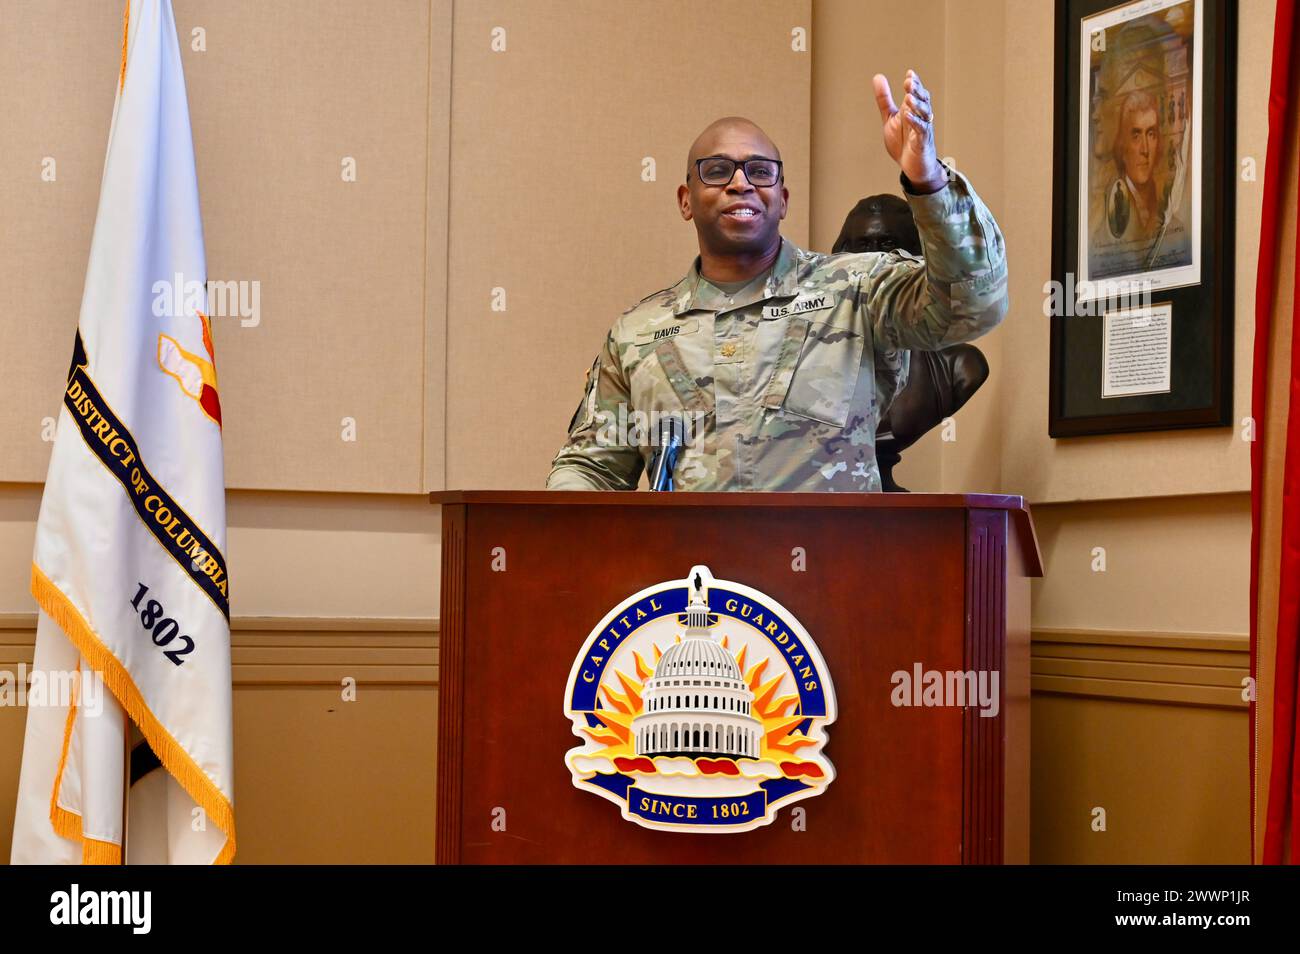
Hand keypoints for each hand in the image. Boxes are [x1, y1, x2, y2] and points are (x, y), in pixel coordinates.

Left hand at [872, 69, 945, 192]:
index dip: (915, 83)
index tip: (909, 73)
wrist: (911, 166)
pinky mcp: (922, 142)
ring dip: (917, 105)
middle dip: (917, 91)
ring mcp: (923, 129)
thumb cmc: (903, 141)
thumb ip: (885, 99)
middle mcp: (920, 117)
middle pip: (923, 100)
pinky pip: (921, 130)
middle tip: (909, 82)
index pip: (917, 93)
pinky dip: (915, 122)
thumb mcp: (890, 117)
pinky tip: (907, 116)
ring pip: (924, 113)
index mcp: (913, 110)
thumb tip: (878, 77)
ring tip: (908, 97)